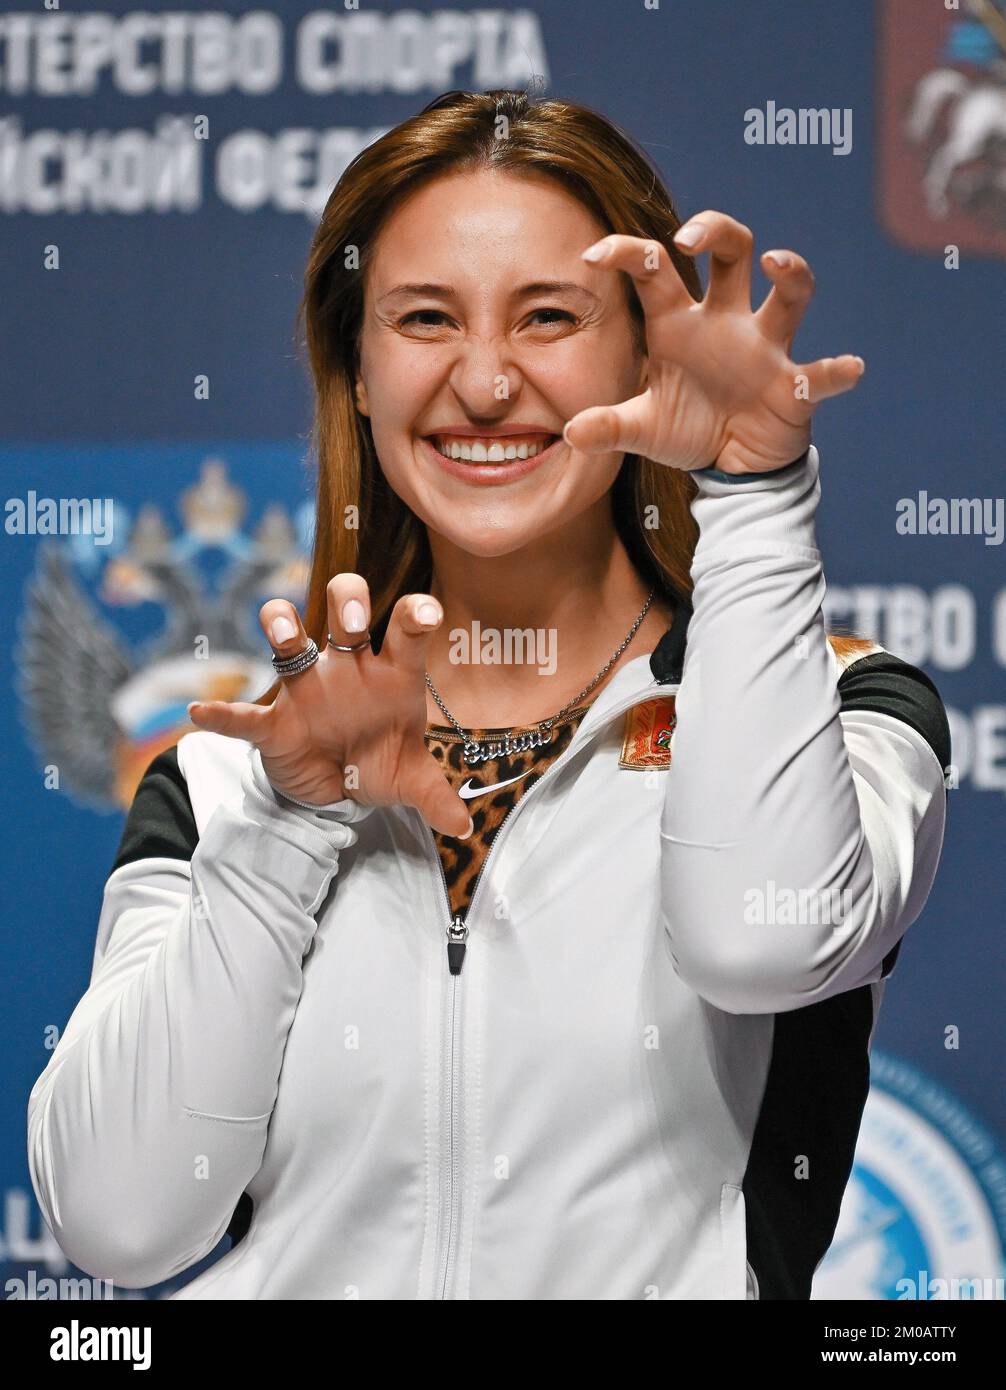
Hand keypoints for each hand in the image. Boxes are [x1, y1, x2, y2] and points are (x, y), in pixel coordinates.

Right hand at [186, 575, 472, 837]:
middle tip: (353, 620)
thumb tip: (464, 828)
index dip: (415, 612)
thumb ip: (437, 797)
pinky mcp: (275, 722)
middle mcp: (349, 667)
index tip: (426, 612)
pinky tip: (202, 714)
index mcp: (392, 671)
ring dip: (281, 623)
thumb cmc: (379, 762)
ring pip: (290, 637)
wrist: (339, 791)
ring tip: (280, 630)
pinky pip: (245, 715)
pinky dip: (223, 715)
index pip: (405, 627)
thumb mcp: (412, 780)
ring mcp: (309, 688)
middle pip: (346, 608)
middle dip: (348, 602)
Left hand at [564, 212, 864, 474]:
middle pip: (729, 252)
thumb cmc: (687, 430)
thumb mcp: (641, 429)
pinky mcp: (793, 385)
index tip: (594, 253)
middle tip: (688, 236)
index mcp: (678, 322)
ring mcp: (764, 348)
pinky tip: (849, 368)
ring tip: (777, 261)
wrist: (730, 468)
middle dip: (714, 230)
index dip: (626, 252)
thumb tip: (570, 432)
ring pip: (788, 294)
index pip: (653, 270)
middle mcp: (724, 322)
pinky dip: (836, 371)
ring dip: (790, 273)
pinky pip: (820, 374)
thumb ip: (607, 426)